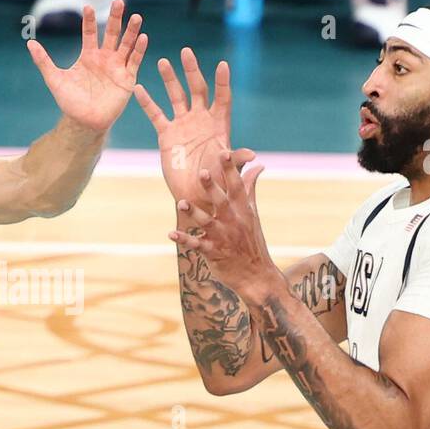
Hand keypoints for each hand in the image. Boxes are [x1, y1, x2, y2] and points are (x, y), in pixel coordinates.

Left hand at [26, 0, 147, 132]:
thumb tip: (29, 44)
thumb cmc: (70, 102)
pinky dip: (139, 50)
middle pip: (112, 33)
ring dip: (132, 31)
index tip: (87, 7)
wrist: (84, 122)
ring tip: (136, 16)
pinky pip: (134, 61)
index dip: (89, 20)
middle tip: (118, 1)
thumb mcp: (54, 79)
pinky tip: (143, 37)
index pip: (90, 33)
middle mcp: (104, 59)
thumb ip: (43, 61)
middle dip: (115, 18)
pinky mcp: (127, 79)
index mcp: (88, 56)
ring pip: (126, 45)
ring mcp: (117, 67)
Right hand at [136, 48, 253, 201]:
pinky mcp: (166, 135)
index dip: (223, 83)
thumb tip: (251, 154)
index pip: (222, 98)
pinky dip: (147, 103)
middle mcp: (201, 120)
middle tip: (186, 52)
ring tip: (162, 61)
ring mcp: (183, 125)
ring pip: (176, 96)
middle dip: (192, 71)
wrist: (195, 195)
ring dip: (169, 79)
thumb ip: (235, 159)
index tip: (222, 65)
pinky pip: (156, 115)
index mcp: (218, 125)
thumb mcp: (226, 170)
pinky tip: (138, 88)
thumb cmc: (216, 183)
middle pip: (197, 89)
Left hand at [168, 149, 283, 300]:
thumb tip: (258, 166)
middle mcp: (233, 222)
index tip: (224, 153)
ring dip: (194, 213)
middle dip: (212, 187)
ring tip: (181, 203)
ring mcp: (223, 238)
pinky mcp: (214, 253)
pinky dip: (184, 240)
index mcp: (243, 211)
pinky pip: (197, 245)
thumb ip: (250, 189)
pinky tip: (171, 234)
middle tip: (202, 172)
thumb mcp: (252, 214)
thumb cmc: (251, 241)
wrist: (257, 275)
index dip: (231, 170)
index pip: (237, 187)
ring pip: (207, 223)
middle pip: (221, 201)